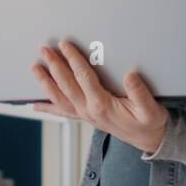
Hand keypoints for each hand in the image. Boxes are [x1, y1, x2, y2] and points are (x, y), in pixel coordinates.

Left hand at [31, 40, 168, 154]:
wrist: (150, 139)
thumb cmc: (149, 123)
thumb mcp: (151, 109)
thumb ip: (140, 93)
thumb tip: (130, 75)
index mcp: (103, 105)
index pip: (83, 78)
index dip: (73, 60)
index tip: (64, 45)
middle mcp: (89, 110)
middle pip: (66, 85)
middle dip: (54, 66)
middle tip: (43, 49)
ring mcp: (85, 115)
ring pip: (60, 98)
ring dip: (46, 82)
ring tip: (35, 68)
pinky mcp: (86, 117)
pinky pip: (63, 111)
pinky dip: (48, 107)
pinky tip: (36, 104)